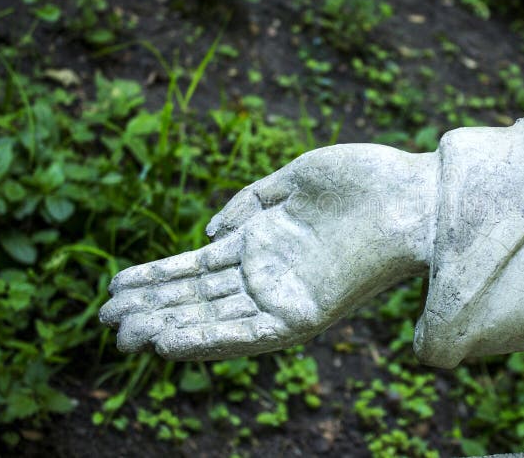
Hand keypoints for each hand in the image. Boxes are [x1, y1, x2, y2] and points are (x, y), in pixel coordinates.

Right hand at [99, 145, 437, 359]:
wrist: (418, 194)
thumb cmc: (365, 180)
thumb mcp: (296, 179)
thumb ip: (252, 202)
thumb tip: (209, 228)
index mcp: (265, 242)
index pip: (200, 268)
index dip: (159, 278)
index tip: (116, 288)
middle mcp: (272, 274)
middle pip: (202, 298)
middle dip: (154, 309)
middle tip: (105, 321)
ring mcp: (288, 294)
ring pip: (218, 320)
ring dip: (171, 329)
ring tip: (124, 336)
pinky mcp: (309, 314)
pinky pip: (252, 335)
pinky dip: (212, 341)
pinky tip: (170, 344)